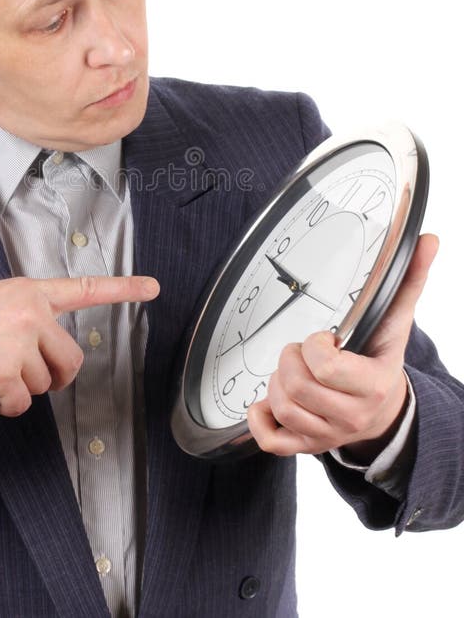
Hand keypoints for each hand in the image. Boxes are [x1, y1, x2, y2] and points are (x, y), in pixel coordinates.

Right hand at [0, 274, 159, 416]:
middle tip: (34, 376)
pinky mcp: (6, 372)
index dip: (123, 288)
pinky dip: (8, 405)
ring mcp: (20, 343)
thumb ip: (32, 315)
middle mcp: (32, 314)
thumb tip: (52, 352)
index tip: (153, 287)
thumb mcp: (1, 300)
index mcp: (33, 293)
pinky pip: (23, 403)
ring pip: (45, 383)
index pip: (85, 288)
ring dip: (23, 388)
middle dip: (57, 376)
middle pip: (71, 360)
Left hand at [246, 233, 438, 456]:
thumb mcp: (395, 322)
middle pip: (296, 386)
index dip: (315, 345)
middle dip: (291, 360)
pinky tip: (269, 402)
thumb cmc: (381, 361)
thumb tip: (428, 241)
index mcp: (372, 384)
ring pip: (282, 408)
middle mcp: (350, 415)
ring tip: (294, 371)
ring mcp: (328, 434)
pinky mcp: (307, 446)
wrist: (386, 412)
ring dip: (277, 383)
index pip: (326, 367)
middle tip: (303, 353)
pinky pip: (271, 442)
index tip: (324, 338)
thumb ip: (409, 280)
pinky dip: (260, 420)